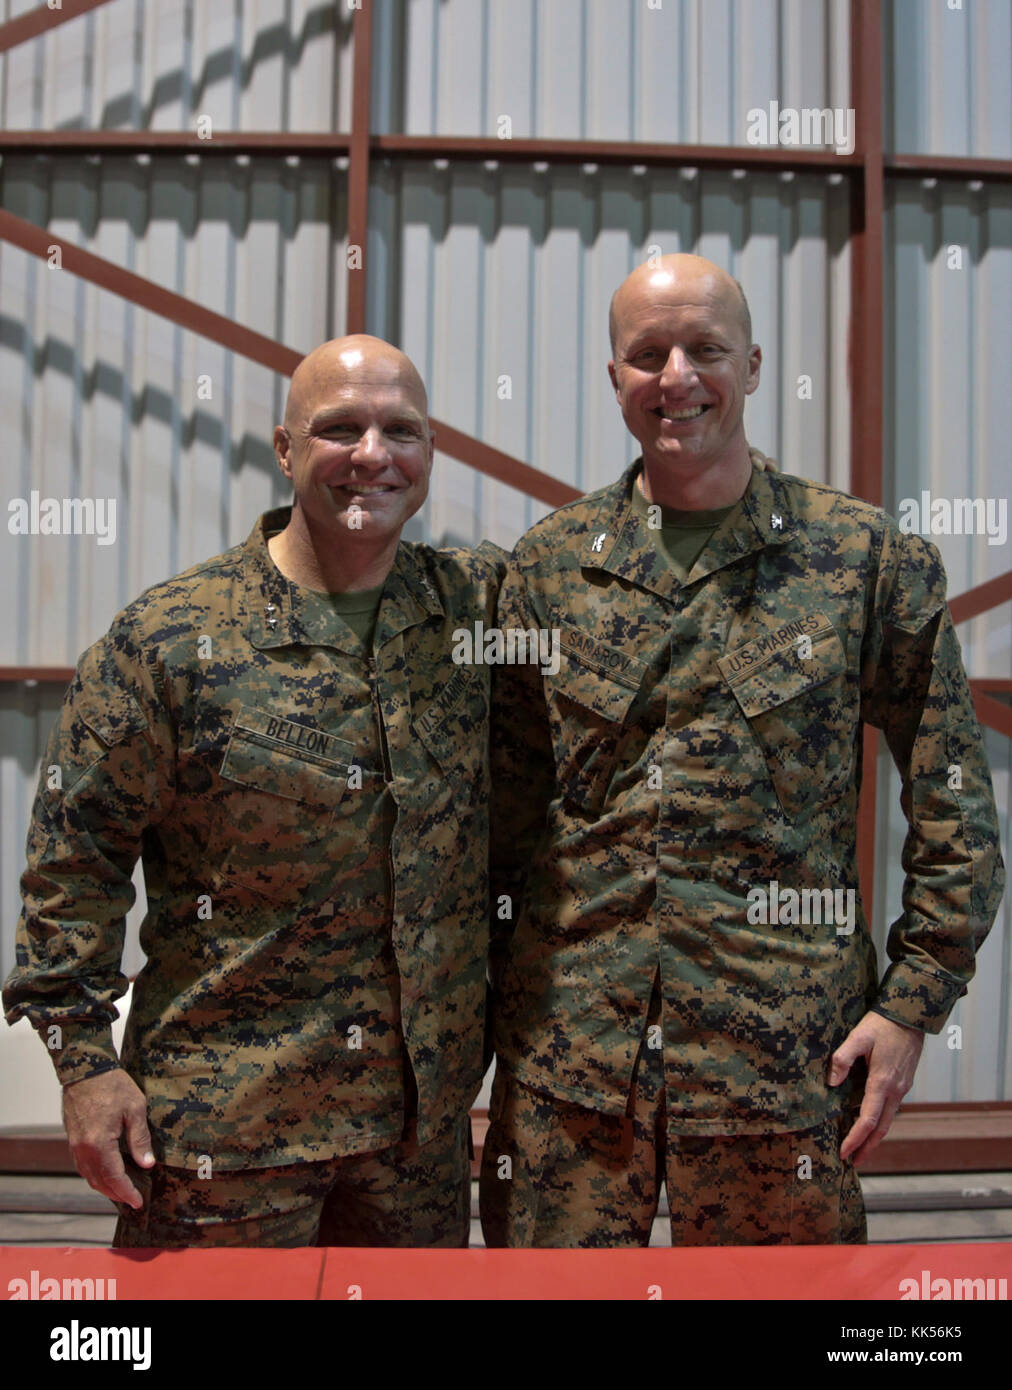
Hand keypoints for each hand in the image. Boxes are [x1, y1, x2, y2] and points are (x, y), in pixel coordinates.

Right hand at [62, 1068, 154, 1208]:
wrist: (85, 1069)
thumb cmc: (112, 1085)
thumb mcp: (135, 1109)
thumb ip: (139, 1139)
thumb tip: (147, 1163)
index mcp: (99, 1144)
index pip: (114, 1178)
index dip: (127, 1192)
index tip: (138, 1201)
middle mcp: (83, 1149)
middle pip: (98, 1181)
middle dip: (115, 1194)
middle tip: (131, 1199)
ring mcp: (75, 1144)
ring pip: (88, 1175)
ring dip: (104, 1186)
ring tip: (120, 1190)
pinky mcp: (72, 1138)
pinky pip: (82, 1164)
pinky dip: (95, 1174)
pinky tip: (106, 1171)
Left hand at [828, 1011, 924, 1165]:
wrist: (910, 1016)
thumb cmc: (882, 1025)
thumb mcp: (858, 1037)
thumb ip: (842, 1059)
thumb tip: (831, 1082)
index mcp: (882, 1082)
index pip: (868, 1120)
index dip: (855, 1139)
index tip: (844, 1152)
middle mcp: (895, 1090)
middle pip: (881, 1128)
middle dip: (867, 1147)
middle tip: (854, 1162)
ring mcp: (902, 1088)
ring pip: (888, 1120)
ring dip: (875, 1137)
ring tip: (862, 1149)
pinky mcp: (904, 1083)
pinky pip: (891, 1109)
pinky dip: (881, 1122)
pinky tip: (872, 1123)